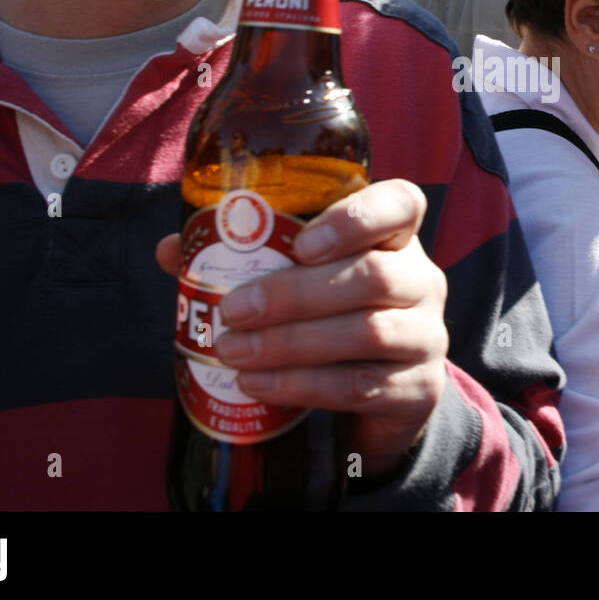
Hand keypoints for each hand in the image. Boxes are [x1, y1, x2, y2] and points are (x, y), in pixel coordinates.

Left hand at [156, 179, 448, 475]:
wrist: (381, 396)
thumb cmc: (333, 318)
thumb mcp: (302, 280)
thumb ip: (247, 258)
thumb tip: (173, 250)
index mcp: (396, 237)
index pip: (402, 203)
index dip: (357, 217)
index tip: (300, 243)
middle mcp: (422, 279)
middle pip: (373, 275)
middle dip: (293, 293)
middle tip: (233, 309)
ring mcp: (426, 336)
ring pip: (367, 332)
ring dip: (290, 343)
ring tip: (234, 351)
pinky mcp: (417, 388)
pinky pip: (360, 385)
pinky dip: (302, 385)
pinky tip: (258, 384)